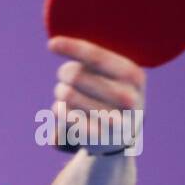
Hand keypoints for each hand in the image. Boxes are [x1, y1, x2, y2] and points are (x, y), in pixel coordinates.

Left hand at [49, 36, 146, 154]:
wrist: (118, 141)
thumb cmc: (107, 99)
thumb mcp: (111, 76)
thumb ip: (91, 61)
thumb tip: (55, 43)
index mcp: (132, 75)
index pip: (96, 57)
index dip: (72, 48)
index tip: (51, 44)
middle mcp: (128, 97)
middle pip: (74, 75)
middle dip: (62, 79)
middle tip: (65, 87)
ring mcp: (115, 121)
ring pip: (66, 97)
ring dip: (58, 100)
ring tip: (69, 106)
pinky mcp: (97, 140)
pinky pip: (63, 120)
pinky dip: (58, 116)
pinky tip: (67, 121)